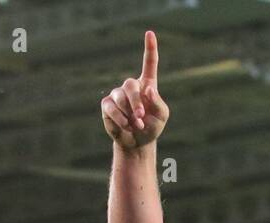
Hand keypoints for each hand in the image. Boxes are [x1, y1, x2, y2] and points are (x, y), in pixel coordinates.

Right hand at [101, 30, 168, 150]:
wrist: (137, 142)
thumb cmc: (152, 126)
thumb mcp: (161, 116)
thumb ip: (157, 102)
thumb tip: (148, 88)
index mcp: (147, 84)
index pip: (149, 62)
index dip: (150, 47)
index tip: (149, 33)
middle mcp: (131, 87)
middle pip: (130, 85)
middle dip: (135, 101)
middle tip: (141, 116)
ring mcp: (117, 94)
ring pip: (120, 97)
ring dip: (129, 114)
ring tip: (135, 125)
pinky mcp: (107, 105)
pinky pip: (111, 108)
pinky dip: (119, 119)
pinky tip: (126, 126)